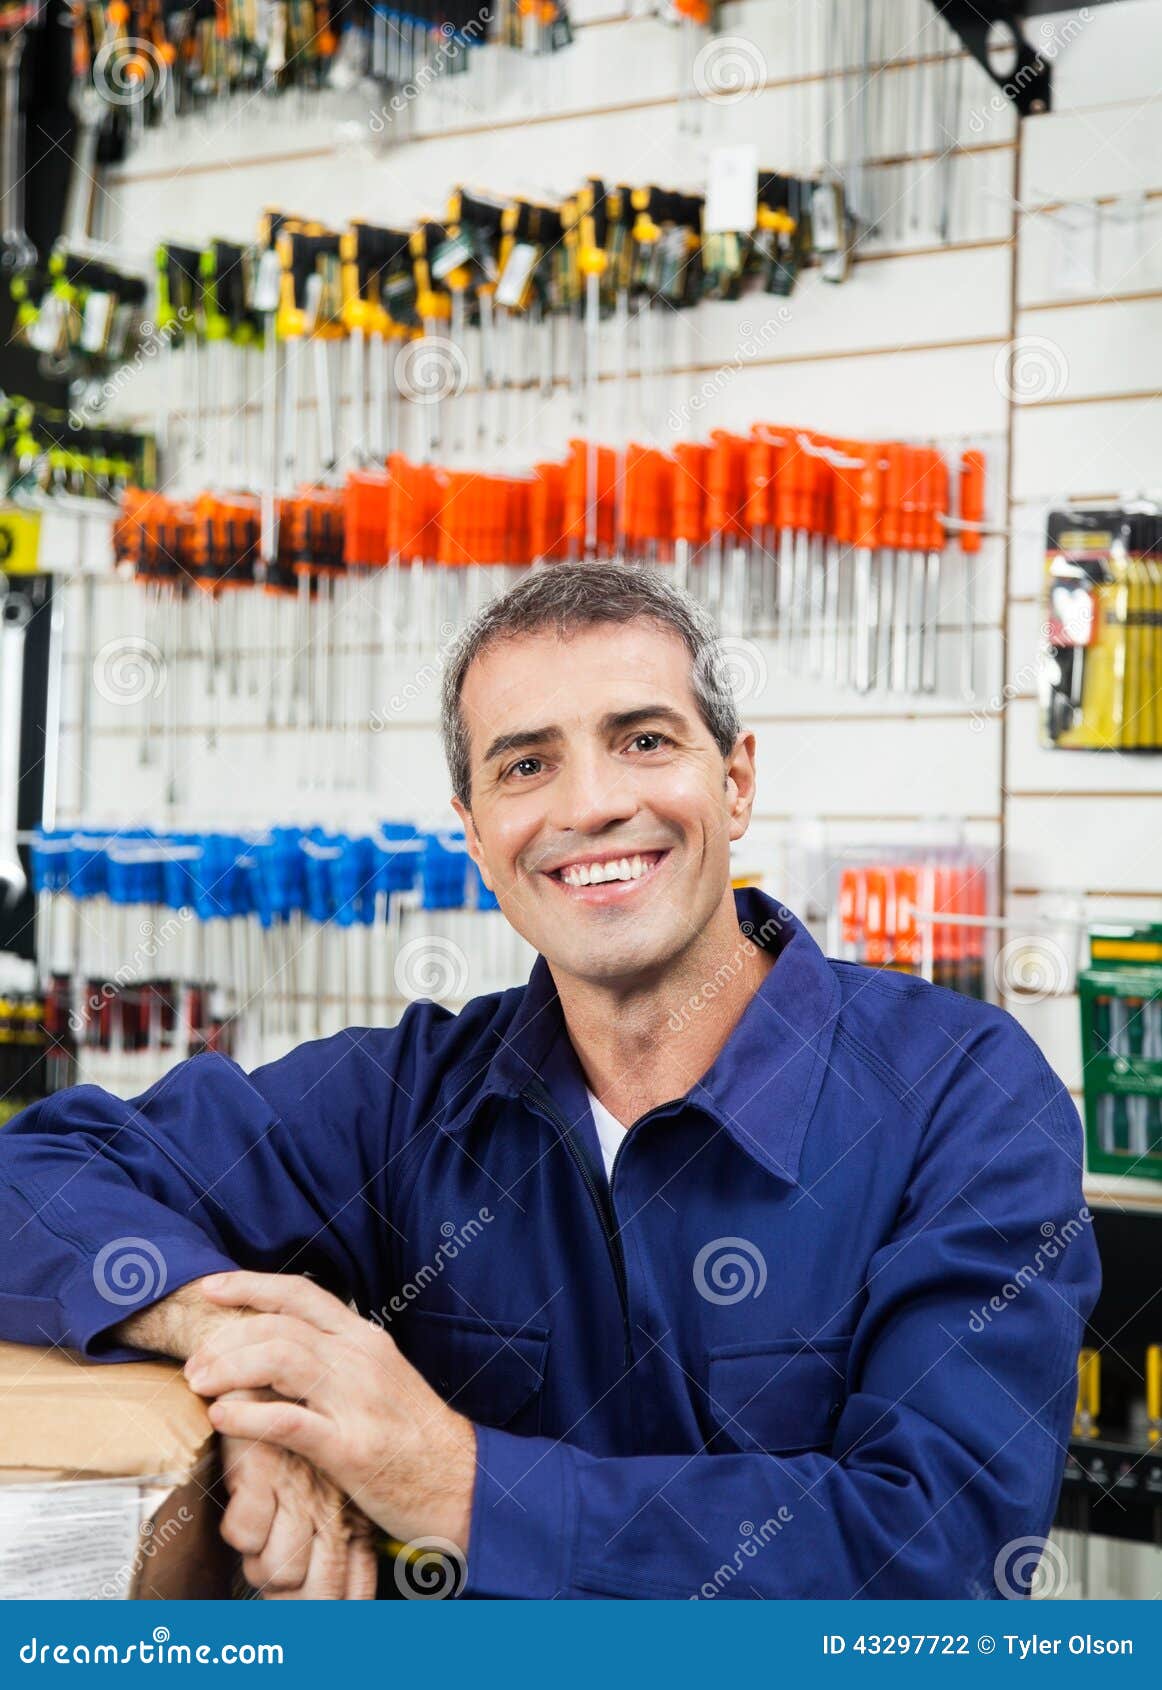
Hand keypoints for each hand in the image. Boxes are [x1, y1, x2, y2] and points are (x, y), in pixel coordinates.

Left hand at [184, 1273, 475, 1559]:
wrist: (463, 1483)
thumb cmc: (416, 1437)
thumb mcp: (381, 1380)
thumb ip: (339, 1359)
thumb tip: (284, 1347)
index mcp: (366, 1338)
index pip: (300, 1292)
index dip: (249, 1284)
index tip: (210, 1289)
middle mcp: (361, 1359)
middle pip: (280, 1324)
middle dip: (226, 1337)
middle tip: (195, 1362)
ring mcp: (357, 1401)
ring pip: (280, 1360)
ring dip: (228, 1368)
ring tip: (200, 1385)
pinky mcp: (350, 1448)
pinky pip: (288, 1421)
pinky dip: (247, 1416)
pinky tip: (221, 1419)